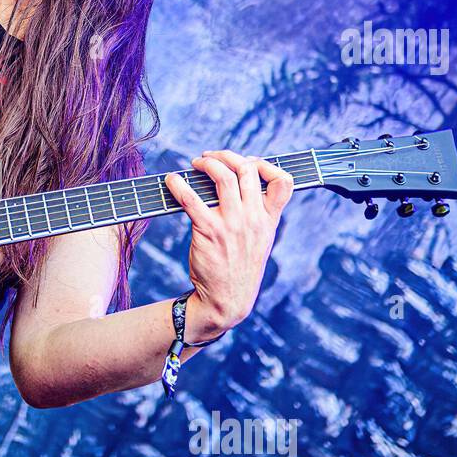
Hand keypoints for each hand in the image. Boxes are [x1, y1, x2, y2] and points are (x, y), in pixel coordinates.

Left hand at [163, 149, 293, 339]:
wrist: (226, 300)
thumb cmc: (239, 268)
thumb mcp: (260, 241)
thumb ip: (257, 215)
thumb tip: (239, 185)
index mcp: (269, 220)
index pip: (284, 182)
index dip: (266, 164)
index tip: (248, 162)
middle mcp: (253, 219)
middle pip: (247, 170)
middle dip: (226, 156)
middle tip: (210, 157)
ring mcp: (232, 224)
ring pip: (223, 177)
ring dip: (206, 164)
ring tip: (195, 163)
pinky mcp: (209, 231)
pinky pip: (192, 199)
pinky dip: (179, 185)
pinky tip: (172, 181)